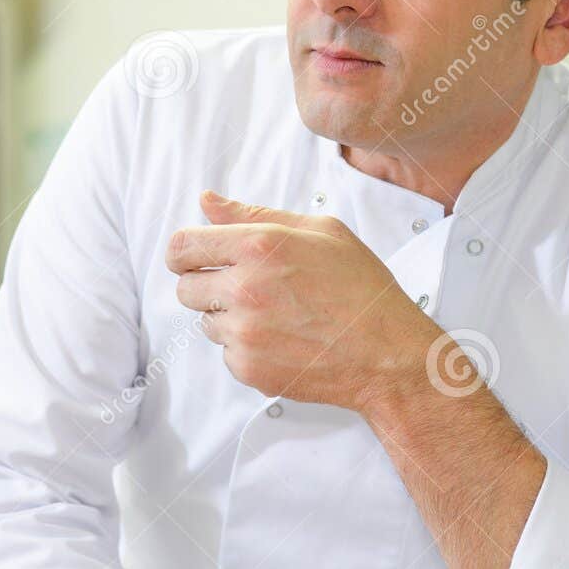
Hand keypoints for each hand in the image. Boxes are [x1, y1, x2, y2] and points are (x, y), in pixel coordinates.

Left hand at [167, 191, 435, 408]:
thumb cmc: (360, 289)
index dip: (184, 252)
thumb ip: (254, 214)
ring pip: (206, 322)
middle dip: (207, 285)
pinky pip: (226, 353)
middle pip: (185, 287)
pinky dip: (247, 348)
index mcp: (258, 246)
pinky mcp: (248, 367)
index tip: (195, 258)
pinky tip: (283, 340)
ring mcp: (244, 332)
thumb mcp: (319, 232)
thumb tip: (206, 201)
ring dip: (229, 318)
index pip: (181, 246)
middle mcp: (244, 289)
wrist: (387, 354)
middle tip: (246, 288)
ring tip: (276, 315)